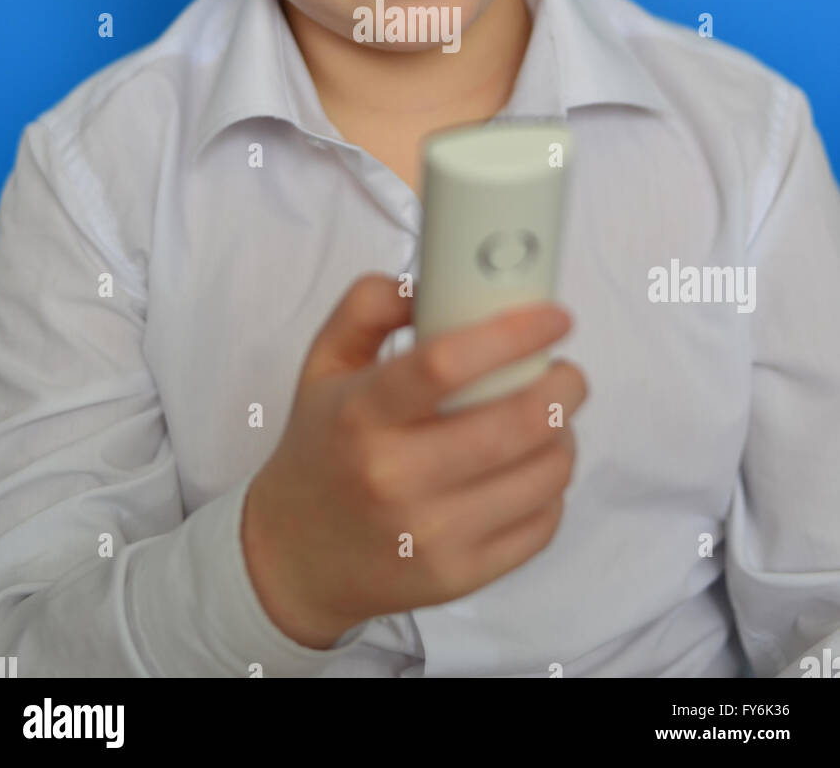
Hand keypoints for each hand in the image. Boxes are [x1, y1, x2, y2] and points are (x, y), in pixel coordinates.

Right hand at [241, 272, 586, 647]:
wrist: (295, 556)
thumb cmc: (322, 446)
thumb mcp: (324, 363)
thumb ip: (368, 306)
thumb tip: (431, 284)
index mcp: (361, 414)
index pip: (447, 364)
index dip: (514, 334)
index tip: (554, 316)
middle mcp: (395, 477)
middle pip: (515, 423)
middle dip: (564, 387)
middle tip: (567, 372)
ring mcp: (431, 535)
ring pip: (542, 475)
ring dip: (566, 436)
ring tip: (553, 420)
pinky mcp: (459, 577)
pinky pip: (542, 525)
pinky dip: (553, 489)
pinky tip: (534, 470)